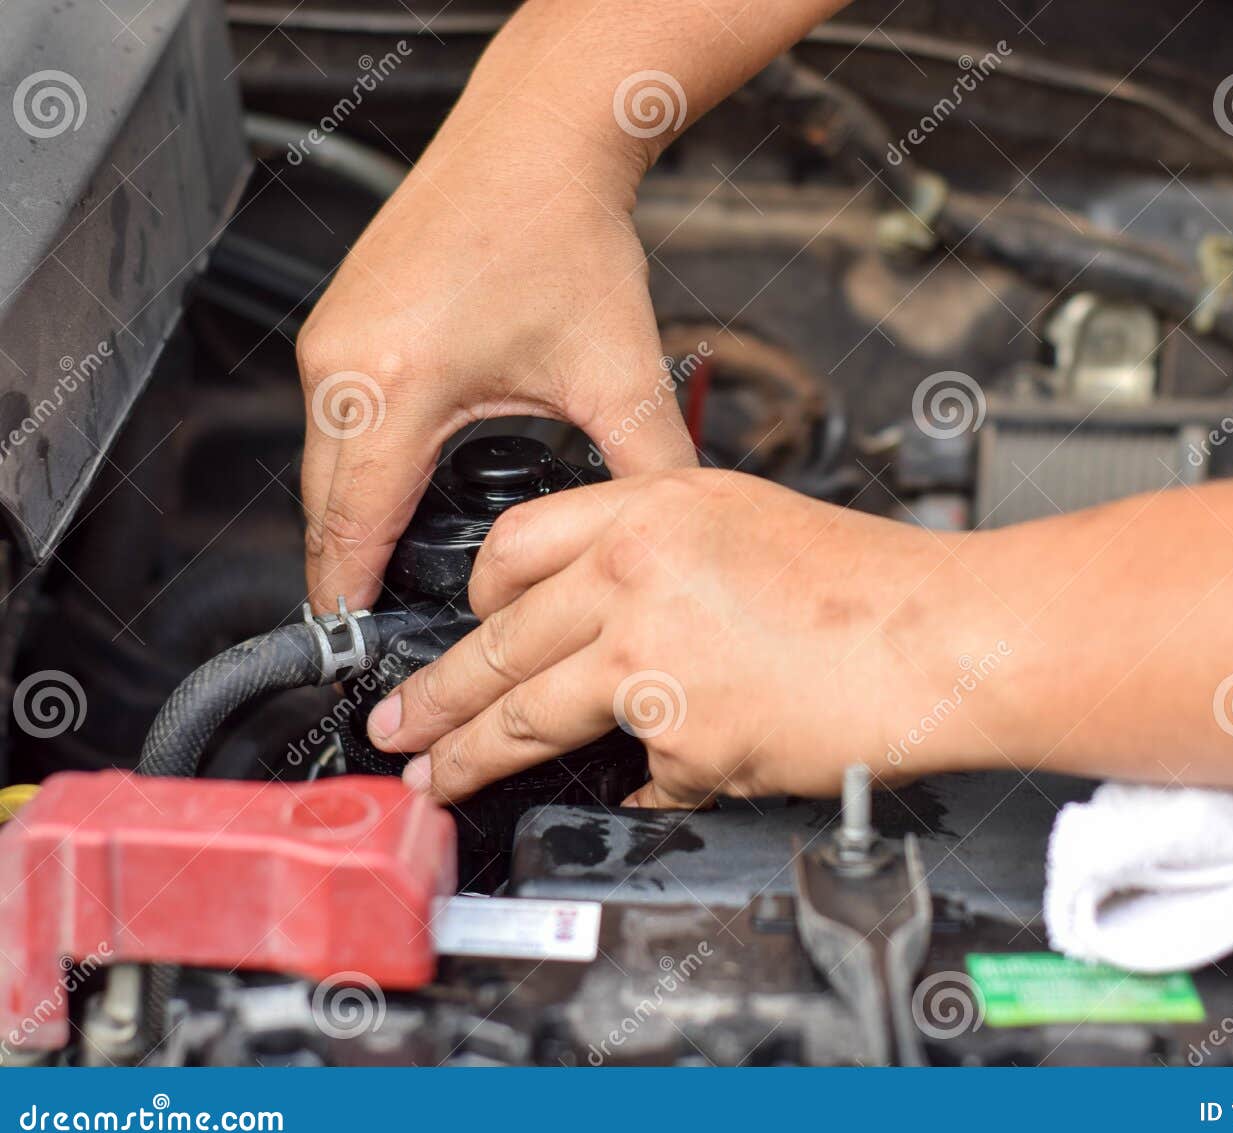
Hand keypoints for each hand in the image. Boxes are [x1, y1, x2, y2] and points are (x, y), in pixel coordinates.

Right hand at [296, 123, 694, 612]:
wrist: (535, 140)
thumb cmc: (564, 233)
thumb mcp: (616, 371)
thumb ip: (649, 466)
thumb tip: (669, 535)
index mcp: (394, 386)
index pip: (356, 526)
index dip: (353, 600)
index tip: (356, 653)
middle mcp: (343, 362)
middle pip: (326, 504)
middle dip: (346, 573)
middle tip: (372, 638)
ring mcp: (331, 337)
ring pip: (323, 463)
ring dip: (350, 521)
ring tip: (383, 582)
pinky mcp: (340, 320)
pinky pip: (331, 421)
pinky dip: (355, 468)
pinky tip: (395, 497)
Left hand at [363, 470, 1014, 806]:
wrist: (944, 636)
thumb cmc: (872, 585)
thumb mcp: (748, 523)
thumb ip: (662, 557)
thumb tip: (605, 614)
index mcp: (652, 510)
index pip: (516, 545)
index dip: (475, 596)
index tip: (461, 626)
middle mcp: (635, 576)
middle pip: (498, 639)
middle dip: (436, 693)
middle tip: (401, 722)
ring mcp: (652, 661)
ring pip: (525, 716)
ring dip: (469, 757)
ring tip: (438, 778)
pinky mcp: (683, 739)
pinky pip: (639, 775)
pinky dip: (644, 785)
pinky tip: (650, 786)